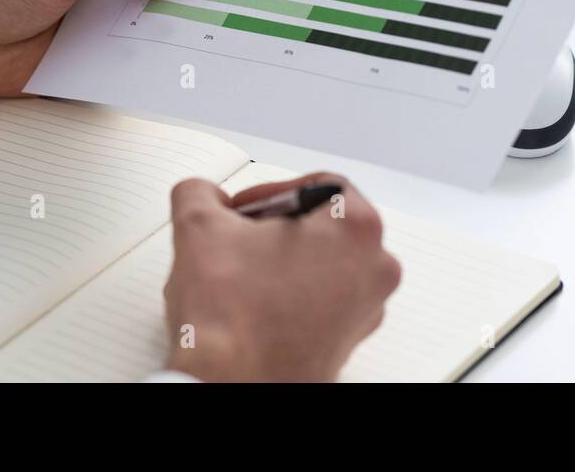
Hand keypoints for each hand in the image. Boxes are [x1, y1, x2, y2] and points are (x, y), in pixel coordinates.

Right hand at [164, 173, 400, 381]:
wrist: (231, 390)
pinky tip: (254, 303)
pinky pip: (325, 301)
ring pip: (327, 263)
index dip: (275, 190)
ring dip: (285, 260)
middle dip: (280, 226)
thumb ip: (200, 192)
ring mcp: (367, 310)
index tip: (247, 208)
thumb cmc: (232, 320)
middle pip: (328, 224)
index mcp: (357, 230)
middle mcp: (375, 269)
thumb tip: (204, 195)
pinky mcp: (349, 342)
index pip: (322, 185)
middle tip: (241, 237)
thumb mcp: (198, 227)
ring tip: (243, 272)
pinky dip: (293, 294)